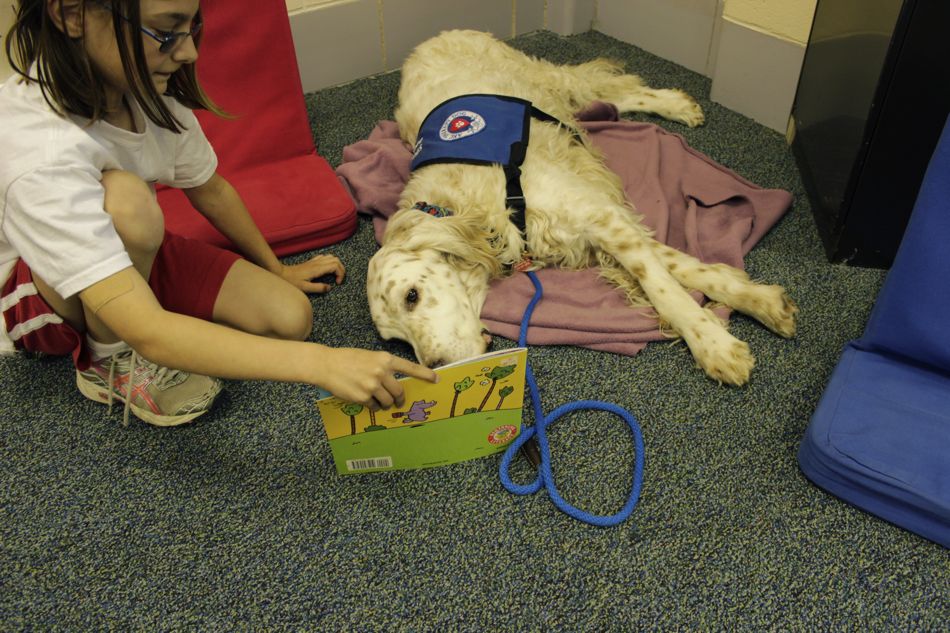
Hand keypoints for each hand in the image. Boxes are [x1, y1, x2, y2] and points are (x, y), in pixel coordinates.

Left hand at [280, 254, 344, 293]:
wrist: (282, 274)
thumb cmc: (292, 281)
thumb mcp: (305, 288)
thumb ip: (319, 288)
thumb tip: (329, 288)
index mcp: (318, 269)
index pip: (335, 266)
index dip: (340, 274)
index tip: (337, 283)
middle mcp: (318, 263)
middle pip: (336, 260)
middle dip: (341, 269)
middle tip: (339, 279)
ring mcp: (315, 261)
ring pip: (331, 257)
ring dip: (337, 265)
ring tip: (335, 275)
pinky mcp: (312, 262)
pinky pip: (325, 257)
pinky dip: (330, 262)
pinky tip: (327, 269)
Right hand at [321, 348, 438, 410]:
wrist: (326, 365)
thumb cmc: (348, 359)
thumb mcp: (369, 357)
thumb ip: (383, 367)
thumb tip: (395, 382)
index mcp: (385, 359)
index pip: (410, 368)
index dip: (425, 374)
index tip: (436, 379)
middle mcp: (381, 372)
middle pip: (399, 390)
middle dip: (400, 398)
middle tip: (398, 401)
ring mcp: (372, 385)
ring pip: (388, 401)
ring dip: (387, 404)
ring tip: (380, 401)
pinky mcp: (363, 397)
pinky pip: (375, 406)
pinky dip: (374, 406)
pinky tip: (367, 401)